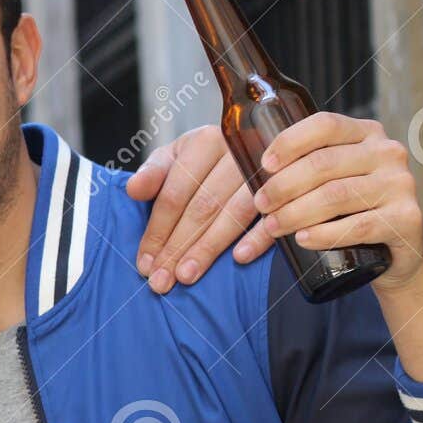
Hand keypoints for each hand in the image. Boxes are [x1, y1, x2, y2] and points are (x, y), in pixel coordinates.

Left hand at [126, 124, 273, 292]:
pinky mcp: (289, 188)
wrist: (253, 143)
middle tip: (161, 281)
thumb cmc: (205, 157)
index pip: (175, 193)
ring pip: (234, 214)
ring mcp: (266, 171)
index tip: (145, 262)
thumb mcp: (176, 155)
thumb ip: (153, 172)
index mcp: (205, 141)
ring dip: (209, 248)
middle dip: (178, 247)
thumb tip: (133, 189)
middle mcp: (237, 153)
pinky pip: (273, 216)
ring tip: (186, 276)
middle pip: (202, 207)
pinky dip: (257, 238)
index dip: (157, 230)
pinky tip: (238, 259)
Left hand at [254, 111, 422, 290]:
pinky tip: (302, 240)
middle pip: (323, 164)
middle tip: (260, 205)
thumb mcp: (330, 180)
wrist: (395, 254)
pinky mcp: (407, 219)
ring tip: (272, 227)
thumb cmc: (348, 212)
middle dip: (283, 186)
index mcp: (365, 134)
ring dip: (296, 213)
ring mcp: (401, 184)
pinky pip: (358, 226)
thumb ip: (303, 166)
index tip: (263, 165)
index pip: (324, 125)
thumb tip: (242, 164)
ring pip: (336, 195)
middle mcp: (387, 153)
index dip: (289, 142)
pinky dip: (324, 235)